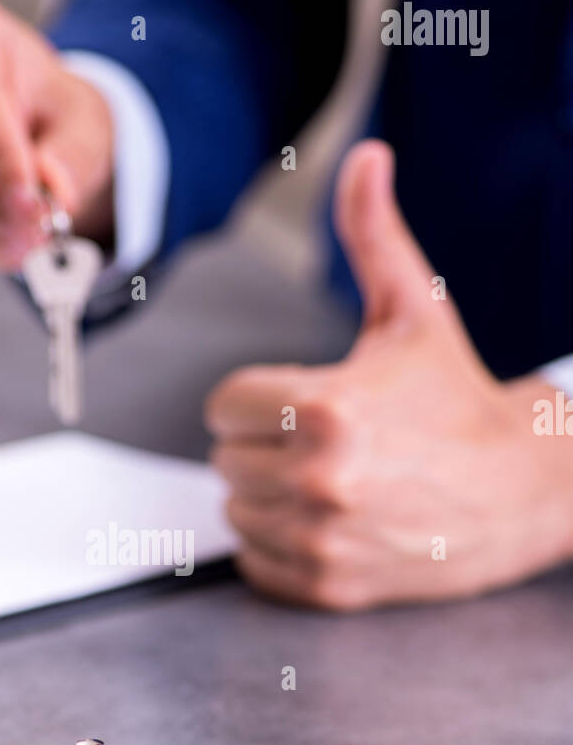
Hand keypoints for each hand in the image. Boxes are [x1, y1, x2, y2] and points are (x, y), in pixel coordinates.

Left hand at [206, 139, 572, 609]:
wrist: (522, 491)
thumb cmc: (457, 400)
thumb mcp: (414, 311)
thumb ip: (373, 235)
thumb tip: (365, 157)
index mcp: (323, 407)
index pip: (222, 406)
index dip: (257, 398)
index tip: (300, 399)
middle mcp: (318, 478)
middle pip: (226, 460)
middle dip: (264, 446)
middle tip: (324, 442)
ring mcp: (323, 540)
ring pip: (236, 513)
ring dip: (269, 498)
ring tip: (331, 481)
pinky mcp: (329, 587)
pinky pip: (256, 565)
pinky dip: (280, 547)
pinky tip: (331, 523)